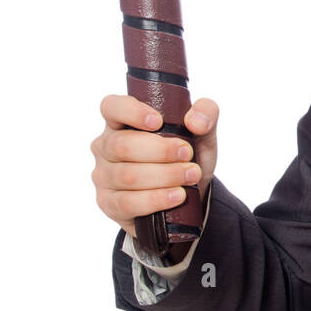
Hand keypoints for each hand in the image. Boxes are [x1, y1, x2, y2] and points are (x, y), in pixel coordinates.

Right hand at [90, 94, 219, 238]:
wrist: (187, 197)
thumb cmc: (184, 158)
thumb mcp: (201, 134)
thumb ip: (206, 114)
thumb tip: (195, 120)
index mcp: (121, 122)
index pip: (112, 107)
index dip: (131, 112)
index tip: (158, 121)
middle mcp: (106, 147)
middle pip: (122, 145)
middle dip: (161, 151)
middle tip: (187, 154)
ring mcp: (104, 176)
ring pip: (127, 176)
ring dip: (165, 176)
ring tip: (191, 175)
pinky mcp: (109, 204)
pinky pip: (128, 202)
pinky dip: (157, 199)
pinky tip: (177, 195)